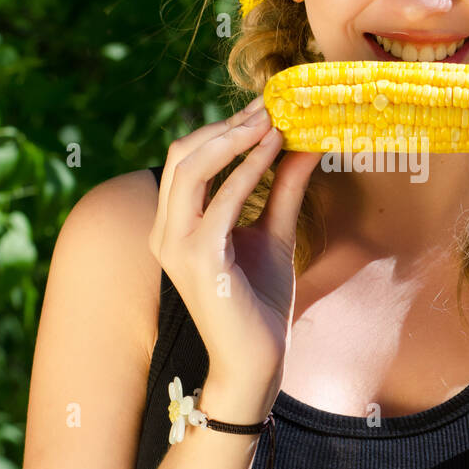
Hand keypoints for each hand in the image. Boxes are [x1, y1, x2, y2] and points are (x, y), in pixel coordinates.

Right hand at [149, 95, 321, 421]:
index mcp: (173, 225)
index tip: (264, 106)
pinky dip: (247, 169)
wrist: (257, 362)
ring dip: (234, 138)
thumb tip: (304, 144)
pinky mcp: (198, 259)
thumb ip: (282, 189)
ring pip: (191, 167)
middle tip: (269, 106)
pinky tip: (275, 151)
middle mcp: (164, 232)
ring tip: (272, 120)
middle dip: (226, 125)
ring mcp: (175, 245)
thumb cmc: (261, 304)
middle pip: (181, 153)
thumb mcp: (273, 233)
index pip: (185, 158)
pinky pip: (220, 200)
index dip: (222, 127)